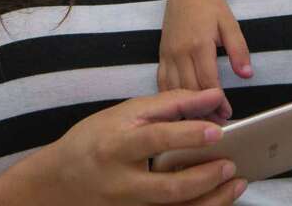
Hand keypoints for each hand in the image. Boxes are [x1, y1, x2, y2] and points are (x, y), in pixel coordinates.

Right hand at [44, 88, 245, 205]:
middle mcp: (120, 181)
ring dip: (211, 200)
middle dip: (205, 178)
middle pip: (168, 187)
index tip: (218, 130)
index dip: (188, 134)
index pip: (156, 139)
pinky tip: (216, 198)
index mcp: (116, 145)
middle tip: (231, 164)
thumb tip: (211, 97)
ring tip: (235, 184)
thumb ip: (168, 104)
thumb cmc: (93, 139)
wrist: (56, 182)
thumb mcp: (124, 113)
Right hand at [158, 0, 251, 114]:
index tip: (228, 114)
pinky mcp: (161, 55)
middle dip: (203, 111)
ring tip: (201, 123)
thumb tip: (247, 74)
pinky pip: (161, 82)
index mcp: (198, 45)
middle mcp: (180, 52)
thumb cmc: (211, 6)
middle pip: (190, 91)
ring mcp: (167, 55)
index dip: (218, 101)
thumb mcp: (230, 24)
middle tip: (217, 125)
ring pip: (174, 90)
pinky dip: (169, 99)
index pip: (208, 81)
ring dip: (186, 109)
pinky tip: (178, 110)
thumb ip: (239, 50)